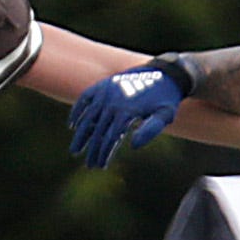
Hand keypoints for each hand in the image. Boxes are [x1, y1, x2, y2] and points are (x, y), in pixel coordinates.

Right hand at [68, 68, 186, 167]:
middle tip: (89, 165)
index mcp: (127, 111)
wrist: (166, 73)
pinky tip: (72, 124)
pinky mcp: (103, 85)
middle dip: (93, 150)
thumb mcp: (165, 115)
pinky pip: (85, 98)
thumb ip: (151, 130)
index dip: (104, 153)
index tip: (100, 166)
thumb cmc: (166, 99)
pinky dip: (77, 110)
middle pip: (98, 130)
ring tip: (75, 150)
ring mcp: (106, 92)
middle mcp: (113, 101)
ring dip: (80, 135)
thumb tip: (133, 146)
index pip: (110, 137)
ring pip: (88, 116)